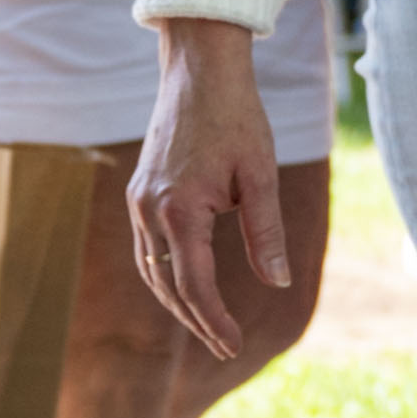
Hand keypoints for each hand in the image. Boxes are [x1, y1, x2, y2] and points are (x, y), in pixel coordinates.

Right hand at [134, 19, 283, 361]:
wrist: (200, 70)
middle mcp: (149, 210)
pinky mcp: (139, 191)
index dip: (214, 322)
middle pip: (167, 286)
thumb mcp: (261, 176)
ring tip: (207, 326)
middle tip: (226, 347)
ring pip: (151, 269)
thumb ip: (266, 232)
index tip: (235, 346)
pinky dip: (165, 274)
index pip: (193, 286)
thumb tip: (277, 283)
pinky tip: (187, 284)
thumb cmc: (237, 117)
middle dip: (196, 320)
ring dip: (177, 302)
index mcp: (180, 211)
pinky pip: (147, 247)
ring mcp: (139, 200)